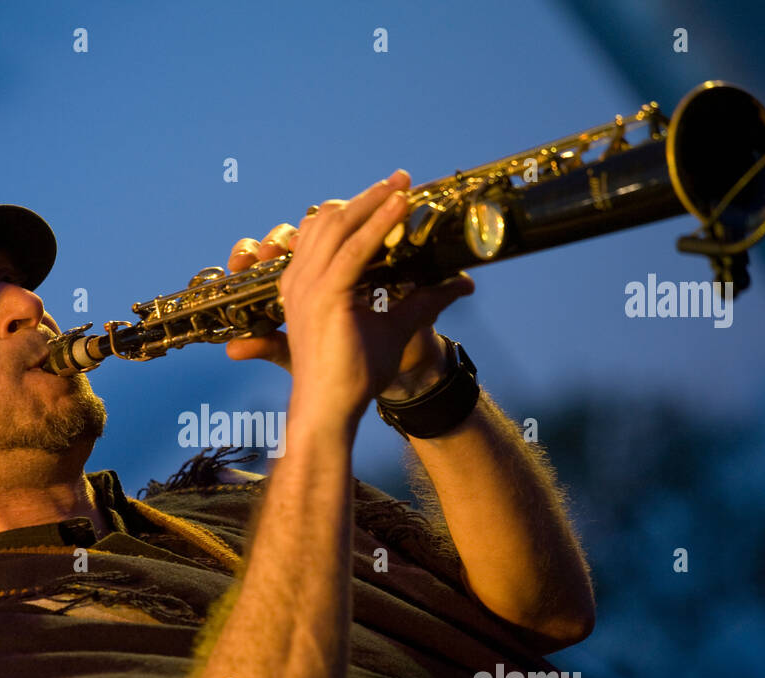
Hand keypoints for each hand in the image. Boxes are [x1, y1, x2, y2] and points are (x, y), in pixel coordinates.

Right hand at [223, 170, 473, 421]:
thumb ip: (423, 301)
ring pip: (340, 226)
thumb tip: (462, 283)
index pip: (327, 232)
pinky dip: (378, 223)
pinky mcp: (325, 297)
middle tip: (403, 180)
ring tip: (404, 185)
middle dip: (368, 196)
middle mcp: (302, 280)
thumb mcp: (395, 326)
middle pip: (330, 220)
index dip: (358, 208)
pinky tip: (400, 207)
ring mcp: (309, 287)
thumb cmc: (352, 376)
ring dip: (374, 201)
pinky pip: (354, 250)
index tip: (392, 193)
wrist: (332, 409)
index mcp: (307, 285)